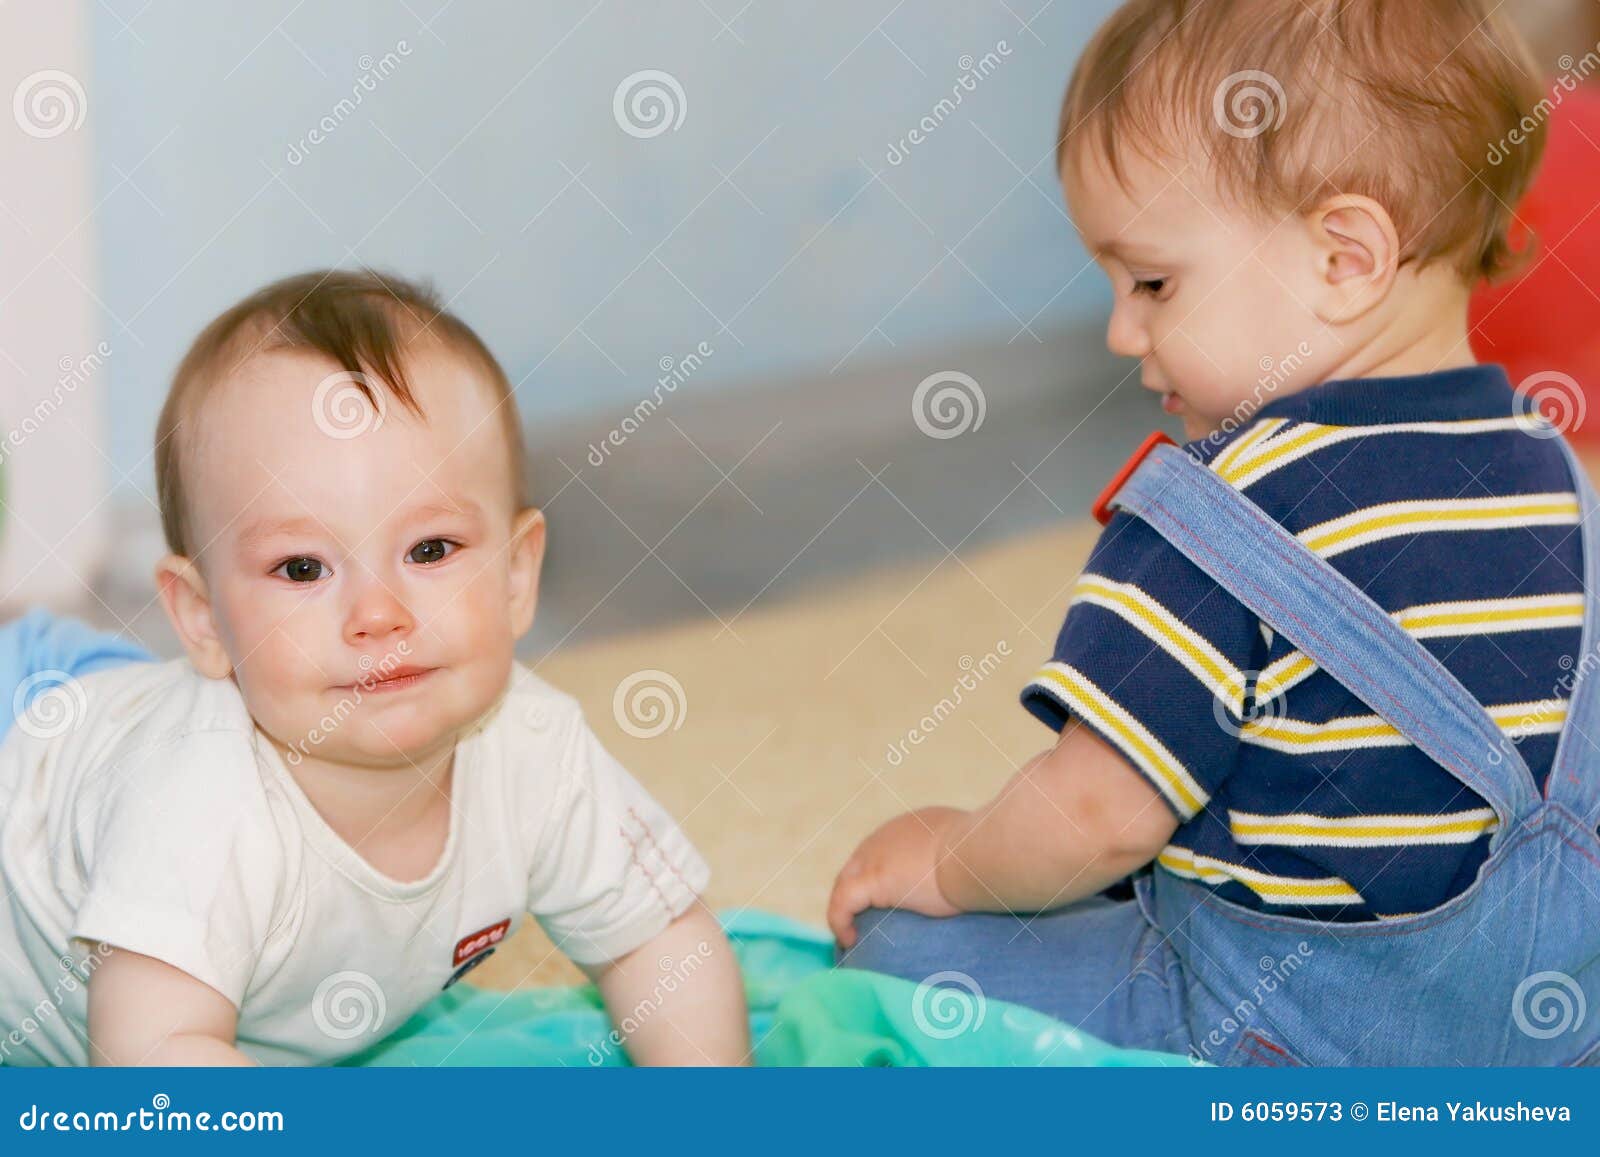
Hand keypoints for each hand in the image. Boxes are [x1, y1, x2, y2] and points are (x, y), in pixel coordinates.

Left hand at [827, 806, 966, 947]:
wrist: (980, 854)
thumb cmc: (984, 856)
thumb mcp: (969, 850)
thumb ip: (961, 861)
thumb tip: (971, 880)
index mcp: (910, 828)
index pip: (883, 851)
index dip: (881, 876)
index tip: (887, 902)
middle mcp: (886, 837)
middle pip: (859, 865)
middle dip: (859, 892)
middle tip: (864, 922)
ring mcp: (875, 855)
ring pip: (845, 883)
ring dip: (845, 909)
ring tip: (854, 934)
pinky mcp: (871, 879)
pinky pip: (842, 903)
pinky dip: (840, 921)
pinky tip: (850, 939)